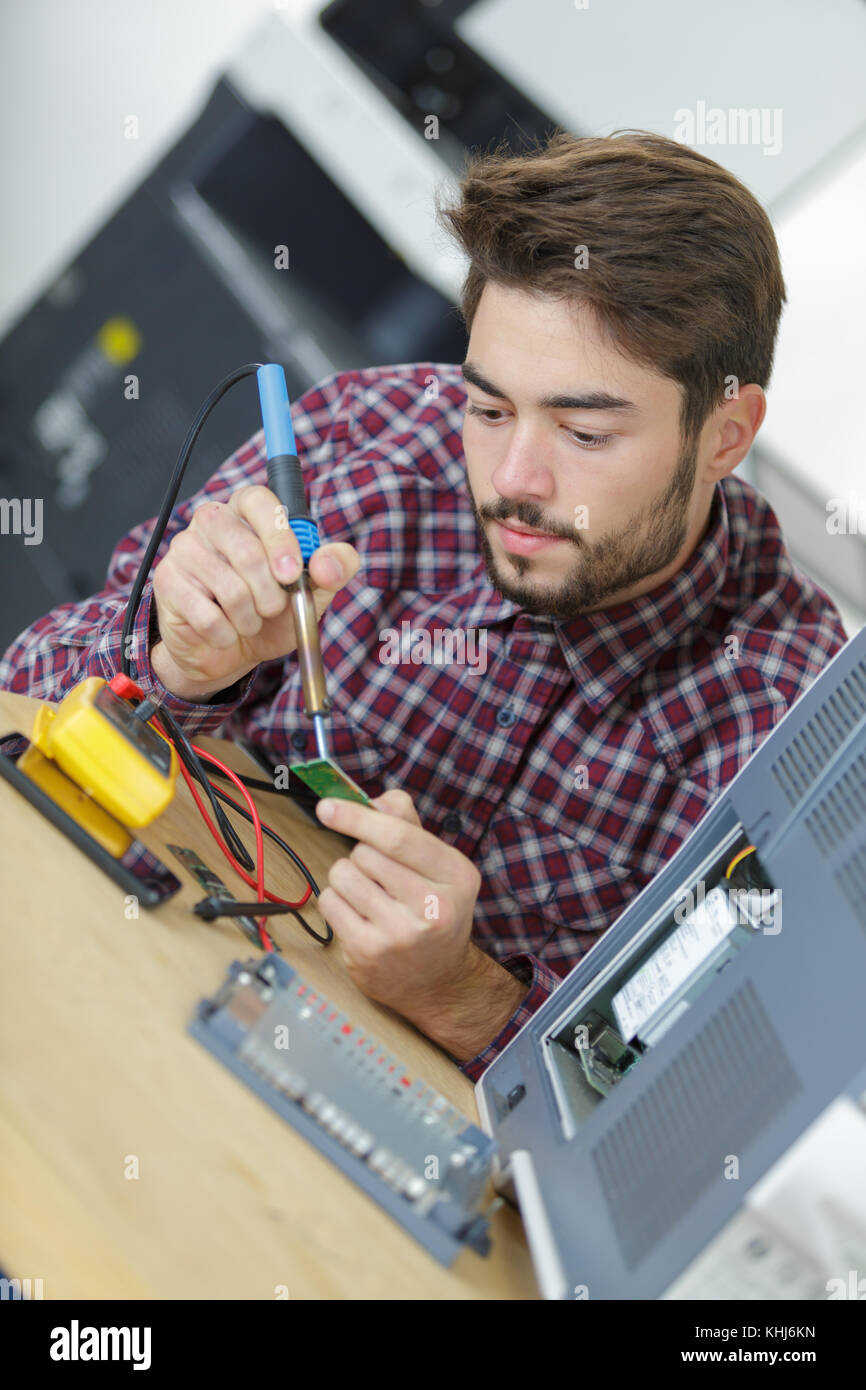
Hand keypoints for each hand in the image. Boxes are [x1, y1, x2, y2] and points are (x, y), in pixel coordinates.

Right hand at [150, 485, 358, 699]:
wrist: (231, 651)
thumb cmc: (271, 613)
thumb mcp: (312, 591)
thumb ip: (333, 570)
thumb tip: (327, 563)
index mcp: (247, 511)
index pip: (259, 501)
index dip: (279, 538)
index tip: (292, 574)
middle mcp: (212, 520)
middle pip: (245, 549)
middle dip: (270, 593)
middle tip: (273, 609)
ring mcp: (185, 548)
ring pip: (229, 588)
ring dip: (250, 618)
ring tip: (249, 620)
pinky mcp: (168, 582)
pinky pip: (208, 617)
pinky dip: (227, 635)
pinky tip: (225, 632)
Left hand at [315, 789, 528, 1060]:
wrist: (439, 982)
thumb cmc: (433, 912)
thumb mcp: (438, 867)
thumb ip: (409, 825)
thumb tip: (375, 800)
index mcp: (456, 875)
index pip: (399, 836)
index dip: (357, 817)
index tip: (327, 807)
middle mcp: (434, 905)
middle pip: (365, 853)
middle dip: (361, 855)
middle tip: (379, 877)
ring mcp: (400, 933)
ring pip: (343, 874)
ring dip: (347, 878)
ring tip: (368, 896)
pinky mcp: (369, 952)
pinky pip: (330, 902)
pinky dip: (337, 902)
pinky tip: (358, 915)